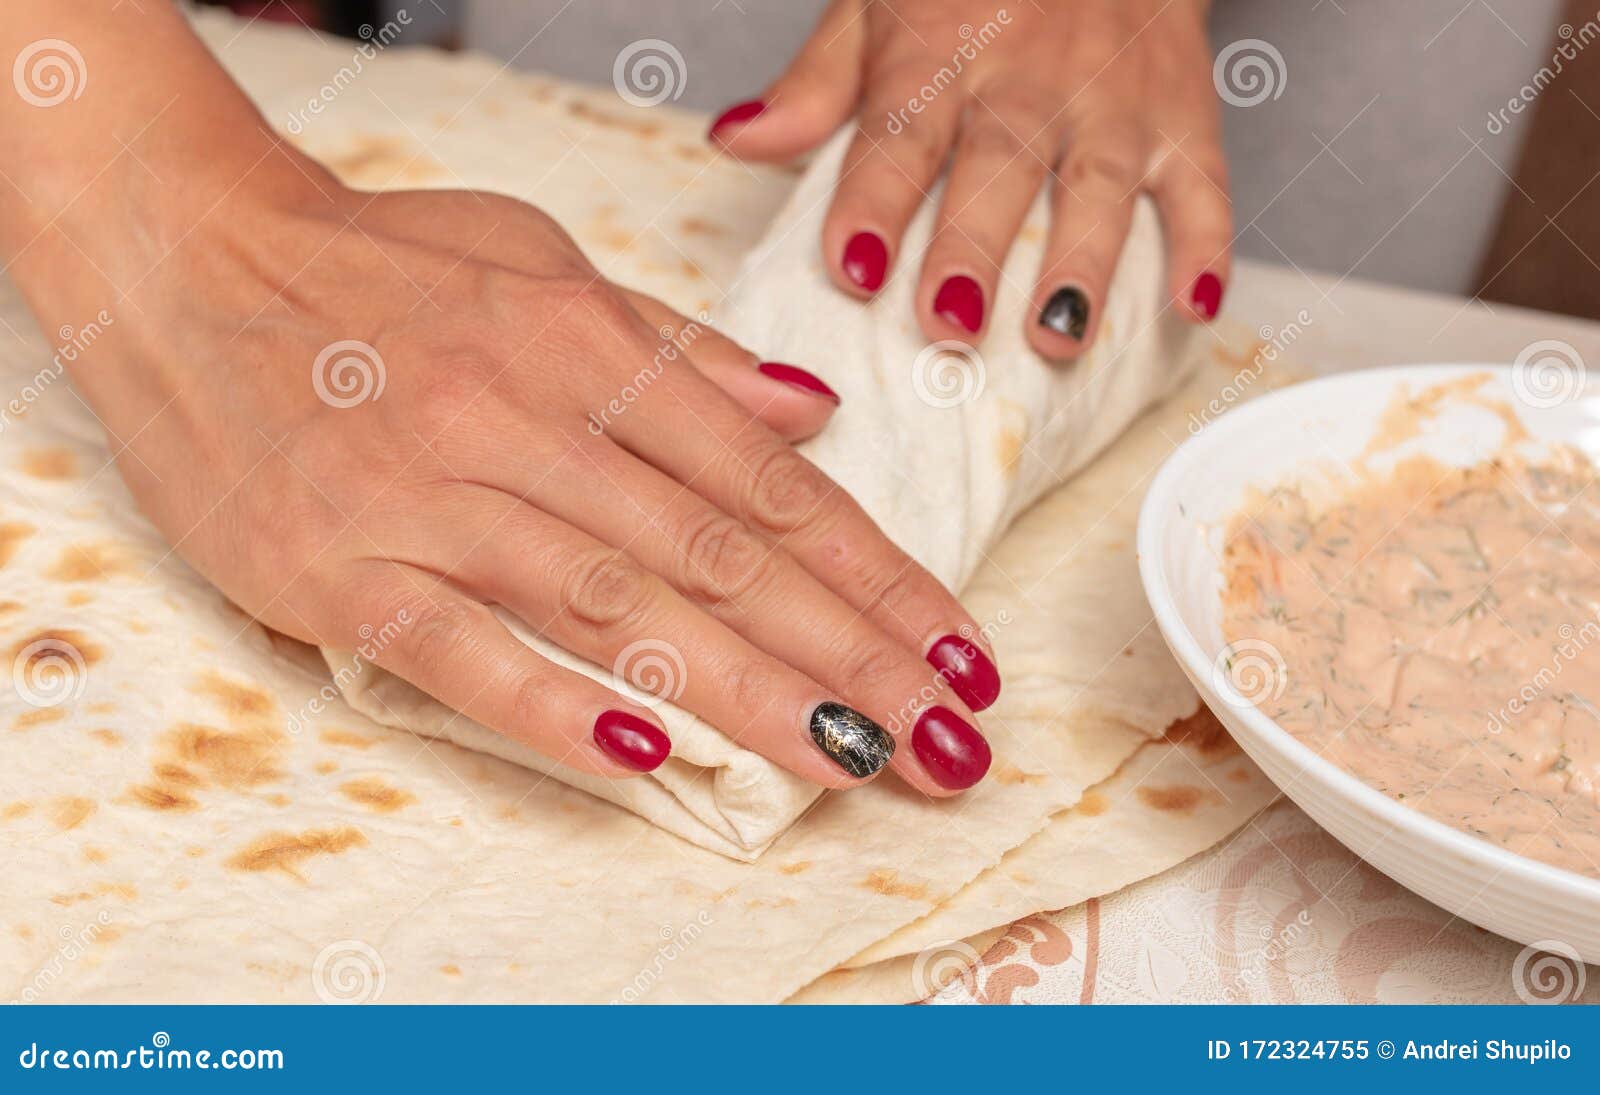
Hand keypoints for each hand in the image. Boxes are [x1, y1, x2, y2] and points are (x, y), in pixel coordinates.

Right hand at [22, 157, 996, 793]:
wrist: (184, 260)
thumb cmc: (379, 267)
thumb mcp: (544, 264)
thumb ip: (678, 350)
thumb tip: (806, 409)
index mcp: (590, 349)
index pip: (767, 484)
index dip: (875, 574)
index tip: (955, 652)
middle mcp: (525, 421)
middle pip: (720, 555)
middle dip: (850, 655)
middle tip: (944, 738)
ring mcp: (429, 497)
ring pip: (614, 604)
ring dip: (745, 691)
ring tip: (851, 761)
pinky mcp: (336, 567)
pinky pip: (458, 649)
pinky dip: (553, 703)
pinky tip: (648, 759)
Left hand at [708, 0, 1229, 357]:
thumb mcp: (879, 2)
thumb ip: (817, 81)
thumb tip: (736, 139)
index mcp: (941, 50)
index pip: (900, 132)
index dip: (875, 199)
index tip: (852, 267)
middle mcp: (1030, 77)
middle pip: (999, 165)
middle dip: (973, 245)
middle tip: (950, 326)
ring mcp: (1113, 98)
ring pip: (1101, 183)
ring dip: (1081, 262)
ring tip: (1055, 339)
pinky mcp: (1183, 113)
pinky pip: (1204, 182)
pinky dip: (1206, 246)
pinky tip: (1193, 309)